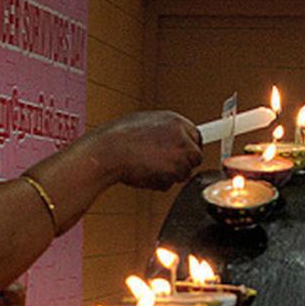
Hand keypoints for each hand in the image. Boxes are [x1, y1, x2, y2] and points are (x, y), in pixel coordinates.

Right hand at [85, 111, 202, 190]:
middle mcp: (182, 137)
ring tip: (147, 166)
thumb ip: (165, 131)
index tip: (182, 154)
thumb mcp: (146, 123)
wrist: (108, 151)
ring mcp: (180, 155)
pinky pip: (171, 184)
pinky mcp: (174, 172)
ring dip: (170, 174)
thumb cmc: (119, 138)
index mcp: (176, 121)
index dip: (188, 148)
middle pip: (196, 157)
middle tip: (163, 165)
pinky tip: (144, 173)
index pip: (196, 137)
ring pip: (184, 173)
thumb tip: (172, 139)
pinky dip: (159, 183)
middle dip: (183, 163)